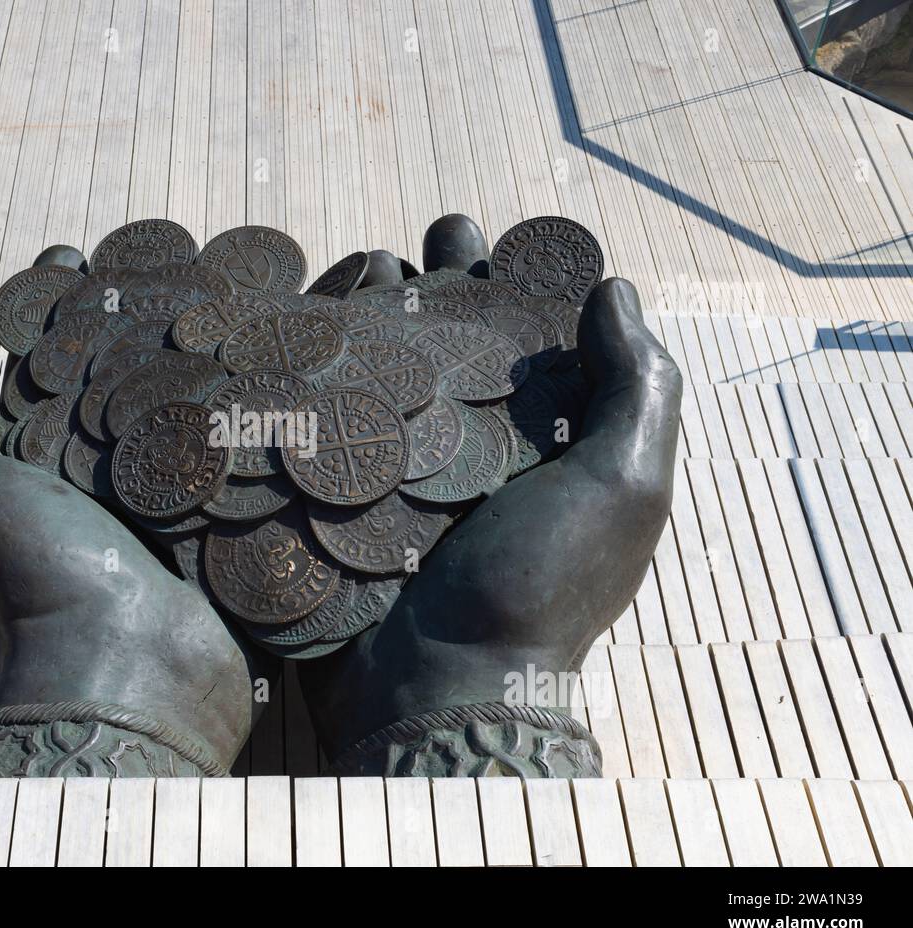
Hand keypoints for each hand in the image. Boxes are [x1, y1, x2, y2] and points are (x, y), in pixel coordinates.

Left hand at [0, 288, 272, 773]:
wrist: (125, 681)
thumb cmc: (32, 578)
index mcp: (38, 459)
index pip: (46, 359)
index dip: (54, 303)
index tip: (78, 251)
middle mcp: (102, 474)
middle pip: (122, 373)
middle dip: (141, 314)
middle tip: (173, 259)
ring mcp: (170, 500)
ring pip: (190, 406)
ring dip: (210, 352)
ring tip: (235, 292)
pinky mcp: (228, 524)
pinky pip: (244, 454)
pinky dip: (261, 410)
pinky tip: (285, 361)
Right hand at [299, 276, 682, 762]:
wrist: (438, 689)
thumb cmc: (537, 588)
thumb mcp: (620, 486)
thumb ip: (635, 384)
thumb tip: (616, 286)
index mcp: (541, 441)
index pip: (526, 337)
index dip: (511, 279)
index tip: (484, 236)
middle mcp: (472, 451)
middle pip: (448, 346)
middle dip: (432, 287)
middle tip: (412, 249)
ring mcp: (400, 474)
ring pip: (380, 373)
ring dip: (367, 320)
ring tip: (353, 277)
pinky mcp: (339, 499)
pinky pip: (323, 421)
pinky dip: (311, 376)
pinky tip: (294, 335)